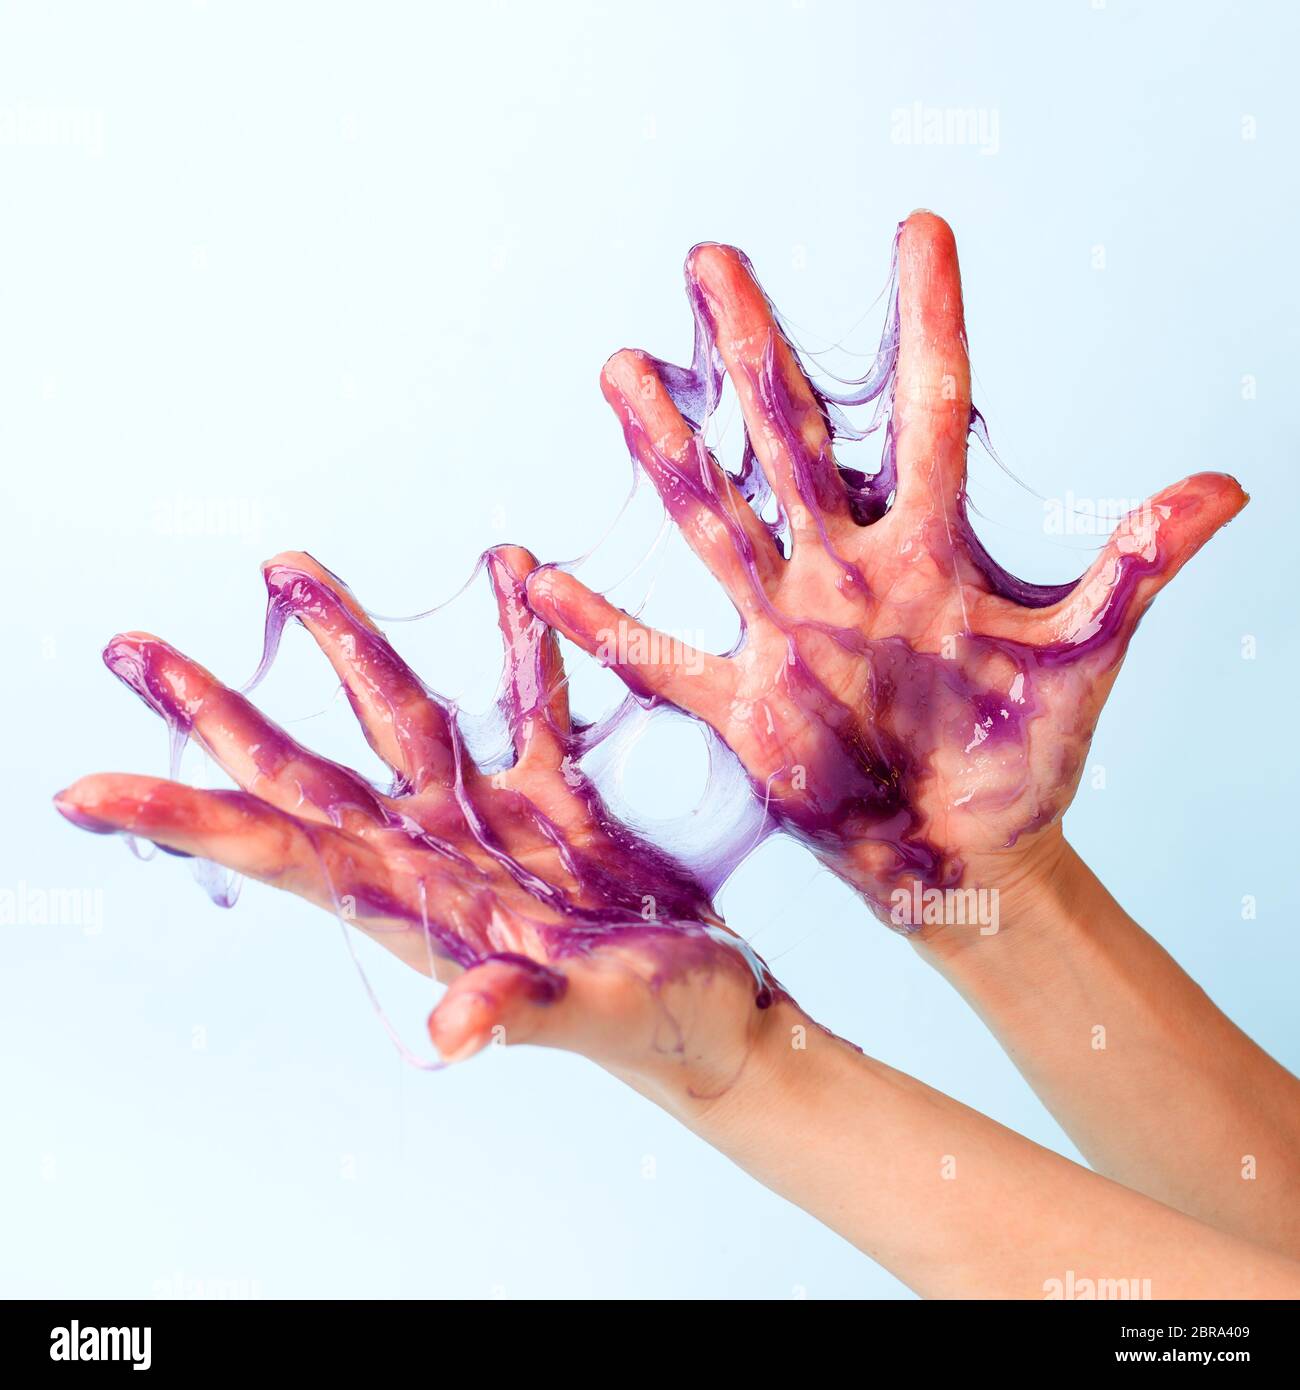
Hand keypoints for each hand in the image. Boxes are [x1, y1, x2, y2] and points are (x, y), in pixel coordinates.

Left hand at [53, 547, 778, 1090]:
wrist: (714, 1015)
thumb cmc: (656, 1032)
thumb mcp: (595, 1016)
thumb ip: (517, 1011)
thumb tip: (451, 1031)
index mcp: (419, 904)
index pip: (279, 851)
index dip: (185, 818)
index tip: (85, 789)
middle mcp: (432, 854)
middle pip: (304, 770)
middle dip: (221, 710)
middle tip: (134, 651)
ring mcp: (489, 821)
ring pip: (400, 715)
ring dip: (348, 643)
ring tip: (292, 569)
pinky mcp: (553, 798)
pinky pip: (523, 705)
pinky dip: (516, 644)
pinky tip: (511, 577)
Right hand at [526, 212, 1246, 926]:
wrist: (964, 852)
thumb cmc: (1023, 755)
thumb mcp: (1080, 657)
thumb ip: (1132, 571)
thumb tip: (1225, 487)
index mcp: (933, 551)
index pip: (929, 412)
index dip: (928, 322)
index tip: (918, 229)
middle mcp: (846, 570)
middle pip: (794, 440)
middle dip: (757, 350)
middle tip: (714, 259)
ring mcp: (786, 629)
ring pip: (716, 522)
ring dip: (672, 451)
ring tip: (625, 369)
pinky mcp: (743, 702)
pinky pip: (661, 657)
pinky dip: (603, 625)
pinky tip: (539, 576)